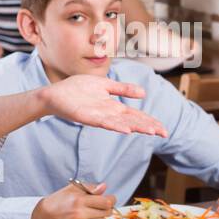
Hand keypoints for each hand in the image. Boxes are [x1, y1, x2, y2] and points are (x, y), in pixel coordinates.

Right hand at [30, 182, 113, 218]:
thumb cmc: (56, 202)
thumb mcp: (71, 189)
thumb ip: (89, 187)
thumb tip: (104, 187)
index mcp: (79, 200)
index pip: (106, 202)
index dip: (111, 200)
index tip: (109, 200)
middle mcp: (80, 214)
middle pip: (106, 213)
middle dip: (104, 209)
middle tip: (98, 208)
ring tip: (88, 216)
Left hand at [40, 75, 167, 137]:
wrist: (55, 94)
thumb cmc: (77, 89)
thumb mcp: (105, 85)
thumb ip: (123, 89)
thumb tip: (143, 93)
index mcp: (113, 106)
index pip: (136, 115)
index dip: (150, 121)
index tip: (163, 129)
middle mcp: (108, 114)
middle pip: (132, 121)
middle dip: (148, 127)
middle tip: (164, 134)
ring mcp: (98, 116)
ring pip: (121, 123)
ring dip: (136, 127)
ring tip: (150, 131)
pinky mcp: (86, 116)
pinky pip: (103, 122)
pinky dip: (115, 125)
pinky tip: (125, 129)